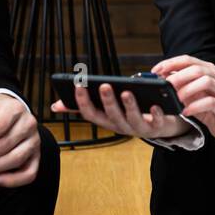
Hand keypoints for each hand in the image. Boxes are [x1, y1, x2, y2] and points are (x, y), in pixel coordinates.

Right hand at [51, 82, 191, 141]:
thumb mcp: (104, 111)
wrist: (159, 126)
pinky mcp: (157, 127)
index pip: (90, 114)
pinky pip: (157, 123)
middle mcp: (121, 127)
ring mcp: (139, 129)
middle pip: (112, 116)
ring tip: (126, 92)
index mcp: (107, 121)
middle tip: (103, 85)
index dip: (83, 101)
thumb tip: (54, 106)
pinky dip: (156, 114)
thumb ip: (83, 107)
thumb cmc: (127, 114)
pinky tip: (154, 104)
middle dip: (107, 101)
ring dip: (129, 106)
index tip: (78, 85)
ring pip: (132, 120)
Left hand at [151, 55, 214, 142]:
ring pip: (206, 82)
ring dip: (187, 89)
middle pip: (197, 69)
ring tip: (177, 99)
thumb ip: (180, 86)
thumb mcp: (192, 94)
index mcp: (208, 70)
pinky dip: (195, 106)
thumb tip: (161, 79)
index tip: (156, 71)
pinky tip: (186, 111)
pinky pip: (210, 102)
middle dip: (178, 76)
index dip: (171, 63)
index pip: (188, 60)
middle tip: (166, 86)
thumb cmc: (208, 107)